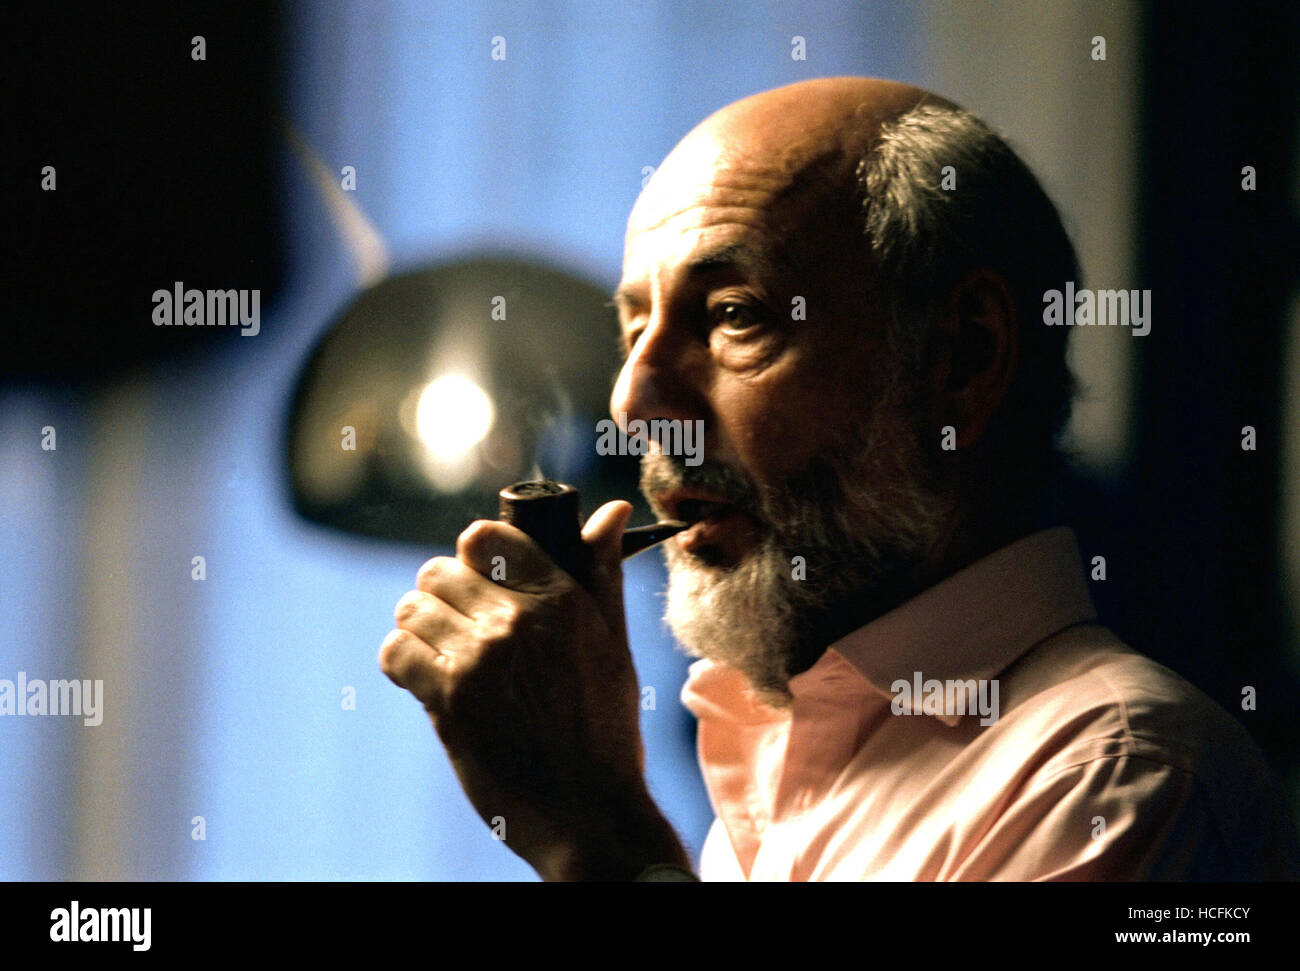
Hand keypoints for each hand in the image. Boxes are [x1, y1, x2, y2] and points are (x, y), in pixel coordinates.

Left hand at [379, 500, 688, 879]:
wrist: (589, 811)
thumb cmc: (606, 728)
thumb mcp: (614, 644)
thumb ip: (602, 573)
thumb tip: (610, 512)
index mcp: (561, 598)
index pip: (483, 537)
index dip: (472, 554)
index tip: (477, 579)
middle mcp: (518, 620)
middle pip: (438, 572)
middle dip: (442, 595)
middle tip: (458, 626)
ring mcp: (480, 659)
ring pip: (412, 609)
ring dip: (419, 628)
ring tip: (442, 654)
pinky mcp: (449, 700)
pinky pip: (396, 653)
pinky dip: (401, 663)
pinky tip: (424, 680)